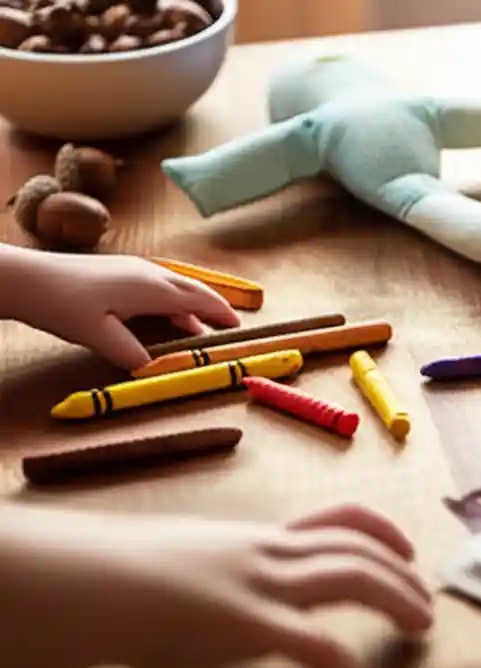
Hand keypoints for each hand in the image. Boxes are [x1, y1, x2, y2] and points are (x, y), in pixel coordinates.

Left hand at [0, 246, 239, 369]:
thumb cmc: (61, 304)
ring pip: (175, 286)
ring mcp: (133, 269)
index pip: (198, 299)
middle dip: (213, 306)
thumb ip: (130, 354)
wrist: (25, 277)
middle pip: (192, 288)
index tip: (238, 327)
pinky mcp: (118, 271)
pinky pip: (159, 285)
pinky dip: (172, 301)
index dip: (220, 313)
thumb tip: (153, 368)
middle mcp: (148, 274)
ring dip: (191, 305)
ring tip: (199, 327)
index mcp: (151, 288)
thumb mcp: (97, 336)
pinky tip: (163, 315)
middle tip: (228, 325)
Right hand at [0, 503, 432, 667]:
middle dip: (403, 574)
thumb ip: (223, 568)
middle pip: (359, 549)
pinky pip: (317, 647)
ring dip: (398, 600)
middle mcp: (268, 553)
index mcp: (257, 538)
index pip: (338, 519)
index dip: (382, 531)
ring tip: (421, 628)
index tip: (405, 549)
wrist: (88, 584)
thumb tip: (232, 583)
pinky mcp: (249, 626)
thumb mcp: (189, 558)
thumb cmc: (122, 577)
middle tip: (426, 602)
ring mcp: (262, 586)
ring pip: (354, 578)